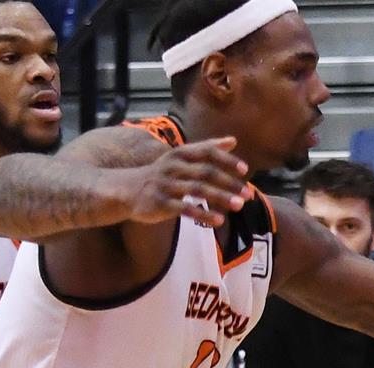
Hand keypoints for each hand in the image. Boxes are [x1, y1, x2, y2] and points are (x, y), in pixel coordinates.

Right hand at [120, 137, 250, 227]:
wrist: (125, 190)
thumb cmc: (162, 174)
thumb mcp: (180, 157)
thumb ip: (207, 149)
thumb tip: (234, 140)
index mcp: (180, 154)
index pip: (206, 152)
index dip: (226, 159)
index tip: (245, 170)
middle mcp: (173, 166)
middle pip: (205, 172)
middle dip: (229, 183)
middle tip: (248, 195)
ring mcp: (166, 185)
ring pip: (197, 190)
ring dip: (221, 198)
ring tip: (239, 206)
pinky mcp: (160, 203)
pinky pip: (185, 209)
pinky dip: (203, 215)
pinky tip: (219, 221)